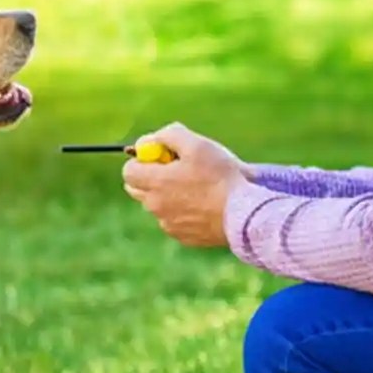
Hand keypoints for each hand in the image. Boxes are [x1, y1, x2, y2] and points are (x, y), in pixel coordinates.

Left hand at [121, 122, 250, 246]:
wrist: (244, 214)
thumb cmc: (220, 177)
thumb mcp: (196, 144)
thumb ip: (168, 135)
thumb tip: (150, 139)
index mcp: (154, 182)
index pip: (129, 170)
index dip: (143, 159)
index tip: (162, 156)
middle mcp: (155, 206)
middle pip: (138, 189)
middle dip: (150, 177)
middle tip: (174, 170)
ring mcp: (168, 224)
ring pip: (158, 205)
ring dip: (168, 195)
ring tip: (198, 187)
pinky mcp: (183, 237)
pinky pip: (174, 221)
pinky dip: (183, 212)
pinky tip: (205, 205)